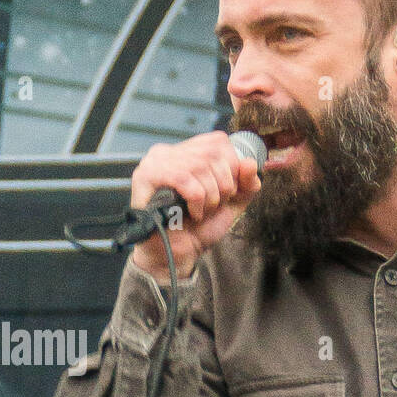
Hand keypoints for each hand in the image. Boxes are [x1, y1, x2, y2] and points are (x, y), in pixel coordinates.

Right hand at [129, 131, 261, 282]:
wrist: (178, 255)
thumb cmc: (199, 228)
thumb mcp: (232, 203)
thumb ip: (246, 183)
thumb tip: (250, 162)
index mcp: (187, 152)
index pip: (219, 141)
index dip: (232, 168)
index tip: (227, 193)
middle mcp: (168, 151)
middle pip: (212, 153)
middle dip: (224, 186)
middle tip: (213, 207)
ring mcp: (154, 162)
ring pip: (200, 166)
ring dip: (210, 197)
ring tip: (202, 213)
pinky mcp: (146, 177)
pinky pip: (184, 180)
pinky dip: (197, 201)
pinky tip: (193, 214)